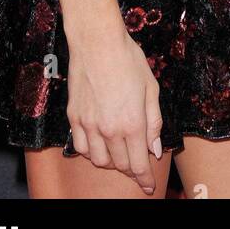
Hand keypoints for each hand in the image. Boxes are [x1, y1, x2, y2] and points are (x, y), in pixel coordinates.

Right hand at [65, 26, 163, 194]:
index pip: (138, 164)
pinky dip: (91, 151)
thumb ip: (154, 122)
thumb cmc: (128, 59)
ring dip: (112, 161)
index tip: (148, 187)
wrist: (97, 42)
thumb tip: (155, 148)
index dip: (144, 179)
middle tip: (138, 163)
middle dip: (131, 168)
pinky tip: (99, 142)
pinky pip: (81, 147)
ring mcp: (89, 125)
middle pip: (120, 165)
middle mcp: (109, 130)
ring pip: (99, 160)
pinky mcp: (74, 118)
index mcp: (132, 123)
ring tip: (119, 150)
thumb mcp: (151, 88)